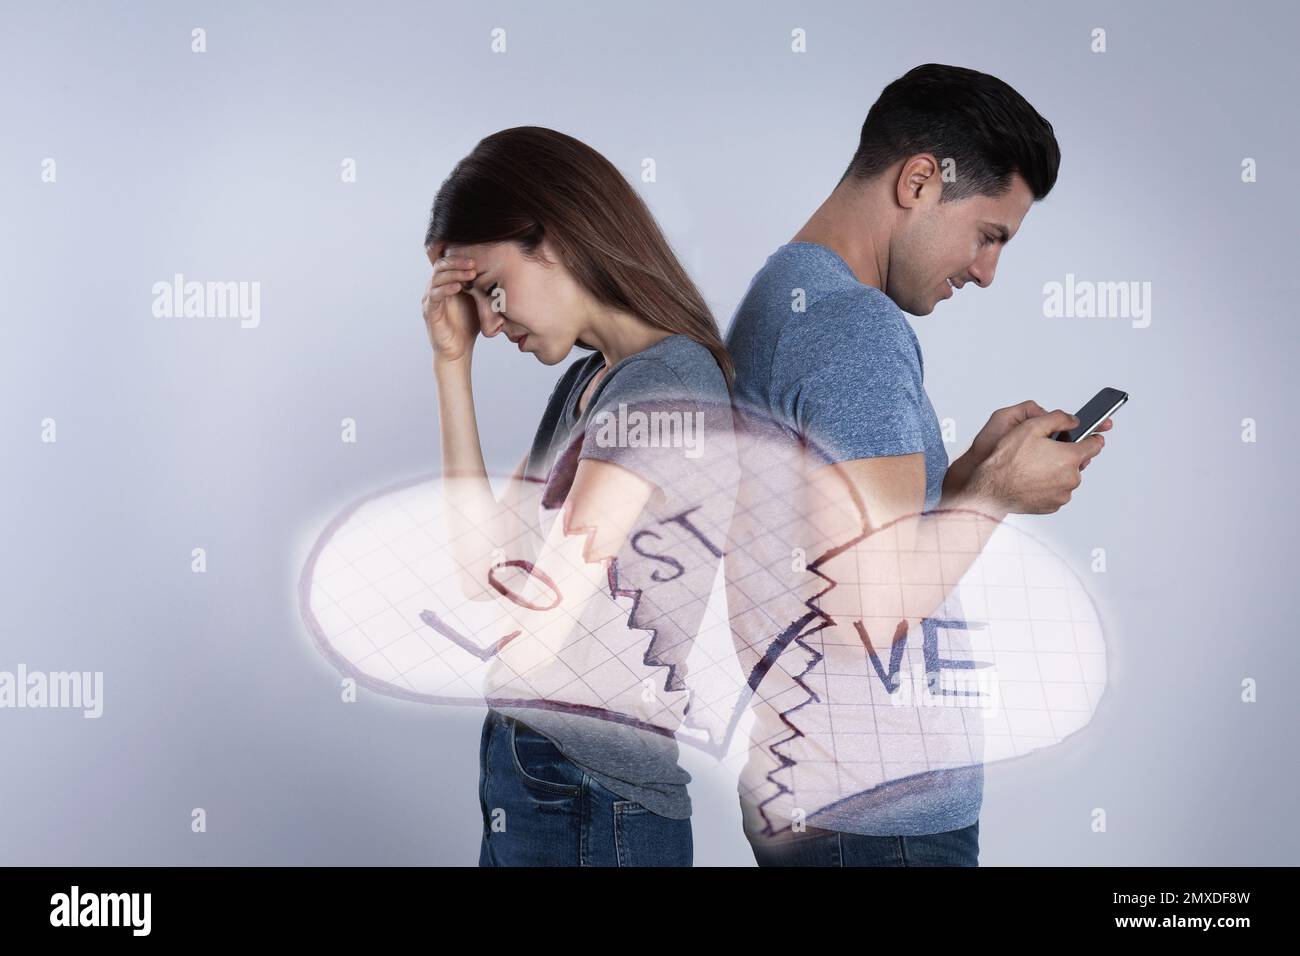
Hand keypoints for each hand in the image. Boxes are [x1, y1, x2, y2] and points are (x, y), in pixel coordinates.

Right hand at [421, 244, 479, 365]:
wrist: (459, 349)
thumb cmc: (468, 325)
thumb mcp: (477, 302)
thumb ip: (480, 287)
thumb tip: (497, 271)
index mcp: (446, 284)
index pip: (448, 263)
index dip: (460, 259)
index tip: (477, 260)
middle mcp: (435, 288)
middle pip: (440, 266)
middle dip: (457, 262)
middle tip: (473, 264)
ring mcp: (430, 299)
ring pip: (437, 278)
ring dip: (454, 274)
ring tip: (470, 274)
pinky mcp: (429, 312)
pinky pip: (435, 296)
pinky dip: (445, 289)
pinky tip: (457, 287)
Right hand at [971, 409, 1104, 513]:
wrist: (991, 489)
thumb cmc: (1007, 460)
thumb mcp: (1031, 426)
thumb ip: (1058, 418)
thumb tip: (1073, 420)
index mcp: (1070, 457)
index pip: (1095, 445)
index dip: (1093, 437)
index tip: (1093, 437)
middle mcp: (1071, 478)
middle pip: (1078, 462)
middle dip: (1066, 455)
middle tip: (1046, 452)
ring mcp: (1062, 494)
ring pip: (1067, 478)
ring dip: (1057, 472)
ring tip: (1035, 467)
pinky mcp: (1053, 506)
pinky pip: (1057, 492)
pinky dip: (1048, 486)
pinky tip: (1032, 479)